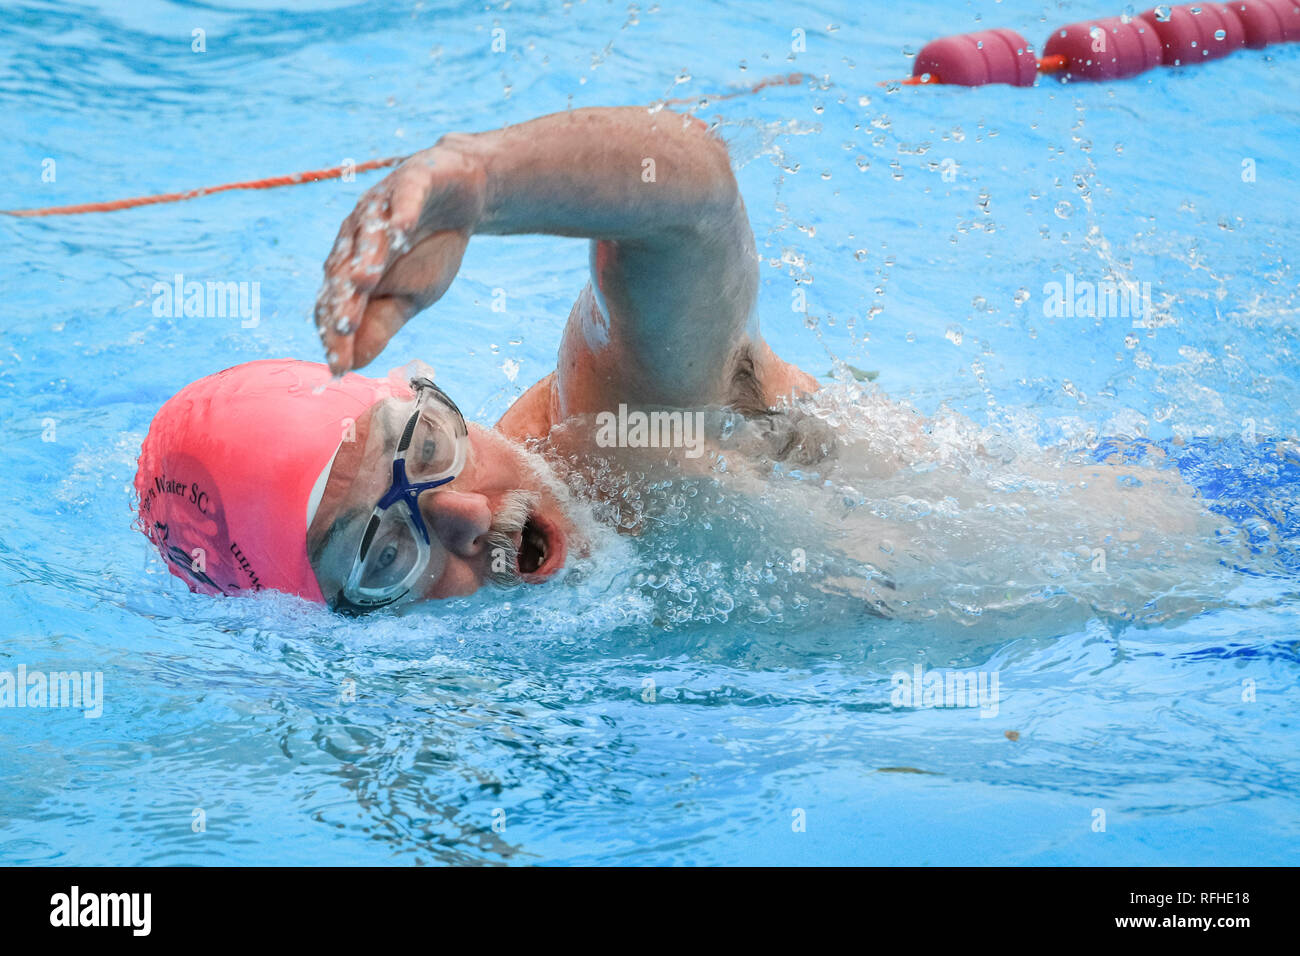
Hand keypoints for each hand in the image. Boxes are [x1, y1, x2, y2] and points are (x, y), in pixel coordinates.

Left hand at [314, 145, 485, 373]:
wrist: (462, 196)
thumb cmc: (429, 249)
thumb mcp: (410, 297)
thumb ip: (379, 325)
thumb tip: (352, 364)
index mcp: (350, 266)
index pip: (336, 302)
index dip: (336, 333)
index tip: (338, 368)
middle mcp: (357, 235)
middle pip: (345, 269)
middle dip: (344, 300)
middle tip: (343, 330)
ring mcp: (382, 206)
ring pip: (370, 234)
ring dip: (366, 257)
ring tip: (364, 282)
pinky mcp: (411, 181)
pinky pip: (404, 199)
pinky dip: (402, 213)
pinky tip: (402, 230)